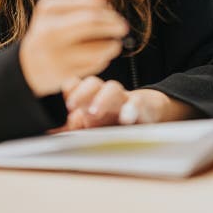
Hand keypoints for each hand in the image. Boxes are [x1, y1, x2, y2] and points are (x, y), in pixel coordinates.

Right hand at [18, 0, 128, 96]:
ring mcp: (54, 53)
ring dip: (112, 45)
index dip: (108, 11)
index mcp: (48, 8)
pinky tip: (99, 57)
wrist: (29, 65)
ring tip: (114, 44)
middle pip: (92, 22)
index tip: (115, 15)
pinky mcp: (62, 73)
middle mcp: (48, 29)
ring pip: (97, 47)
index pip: (89, 5)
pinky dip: (102, 60)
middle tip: (122, 28)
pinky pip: (93, 65)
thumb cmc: (52, 32)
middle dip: (113, 25)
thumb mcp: (64, 11)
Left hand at [47, 76, 200, 132]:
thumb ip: (78, 127)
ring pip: (113, 89)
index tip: (66, 103)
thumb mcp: (96, 125)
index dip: (70, 90)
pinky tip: (126, 118)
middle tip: (72, 106)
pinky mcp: (145, 107)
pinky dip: (132, 109)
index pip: (76, 85)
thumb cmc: (118, 120)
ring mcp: (125, 99)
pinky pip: (139, 103)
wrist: (153, 113)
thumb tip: (59, 128)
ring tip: (93, 113)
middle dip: (81, 92)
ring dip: (102, 99)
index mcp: (93, 98)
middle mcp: (107, 95)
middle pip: (93, 83)